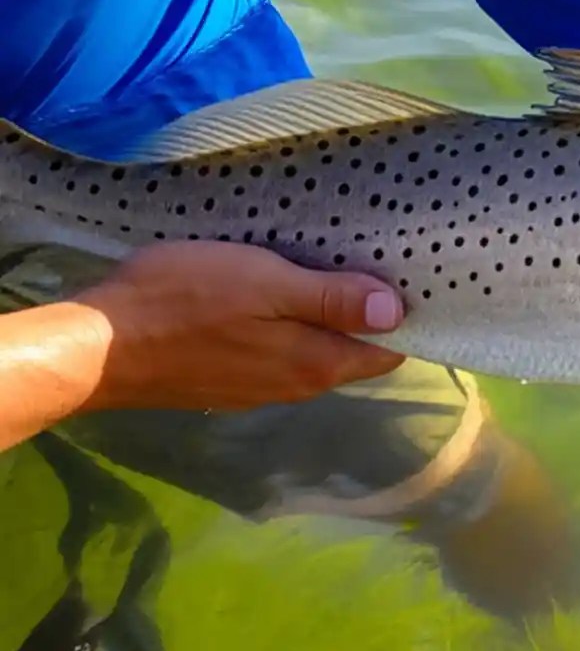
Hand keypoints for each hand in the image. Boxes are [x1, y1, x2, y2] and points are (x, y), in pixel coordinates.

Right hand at [73, 241, 406, 412]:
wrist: (98, 345)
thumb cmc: (184, 300)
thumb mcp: (265, 284)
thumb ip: (332, 301)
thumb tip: (397, 314)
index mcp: (316, 364)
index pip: (387, 351)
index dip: (403, 317)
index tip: (409, 279)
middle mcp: (297, 386)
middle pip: (351, 351)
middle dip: (367, 315)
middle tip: (371, 262)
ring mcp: (260, 388)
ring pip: (312, 350)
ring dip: (324, 319)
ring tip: (326, 270)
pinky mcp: (228, 382)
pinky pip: (276, 352)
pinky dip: (286, 326)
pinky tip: (274, 296)